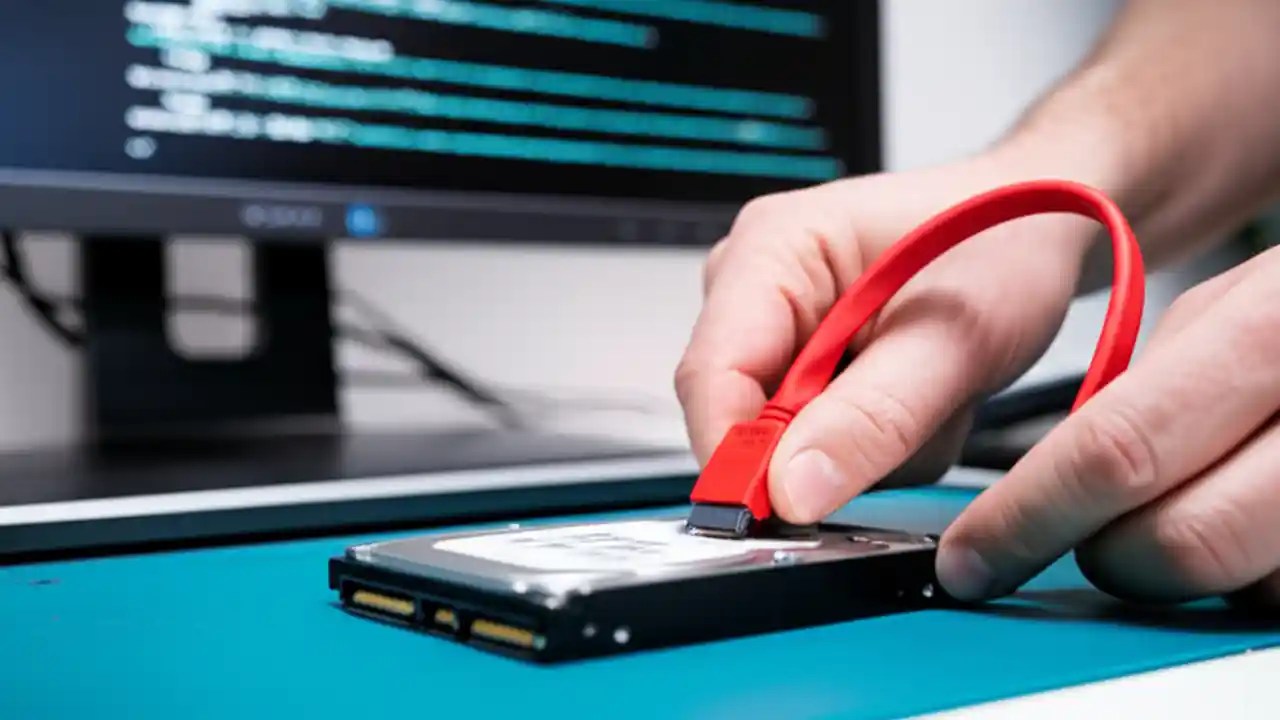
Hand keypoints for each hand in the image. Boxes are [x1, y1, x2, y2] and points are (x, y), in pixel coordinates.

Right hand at [676, 154, 1094, 524]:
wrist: (1042, 226)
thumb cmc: (1006, 239)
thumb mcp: (956, 338)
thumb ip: (875, 417)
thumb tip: (795, 489)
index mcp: (772, 250)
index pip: (711, 375)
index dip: (736, 455)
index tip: (785, 514)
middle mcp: (758, 286)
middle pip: (742, 413)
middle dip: (828, 445)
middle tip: (913, 425)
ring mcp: (780, 327)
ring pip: (787, 441)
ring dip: (868, 447)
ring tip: (932, 398)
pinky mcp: (807, 363)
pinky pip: (818, 442)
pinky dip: (879, 444)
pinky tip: (921, 403)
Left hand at [940, 246, 1279, 606]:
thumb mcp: (1237, 309)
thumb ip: (1151, 389)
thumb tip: (1047, 478)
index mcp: (1275, 326)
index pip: (1117, 450)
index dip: (1025, 519)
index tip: (971, 560)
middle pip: (1179, 543)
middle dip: (1108, 558)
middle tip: (1092, 540)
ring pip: (1246, 587)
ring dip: (1193, 572)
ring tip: (1196, 510)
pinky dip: (1260, 579)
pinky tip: (1261, 527)